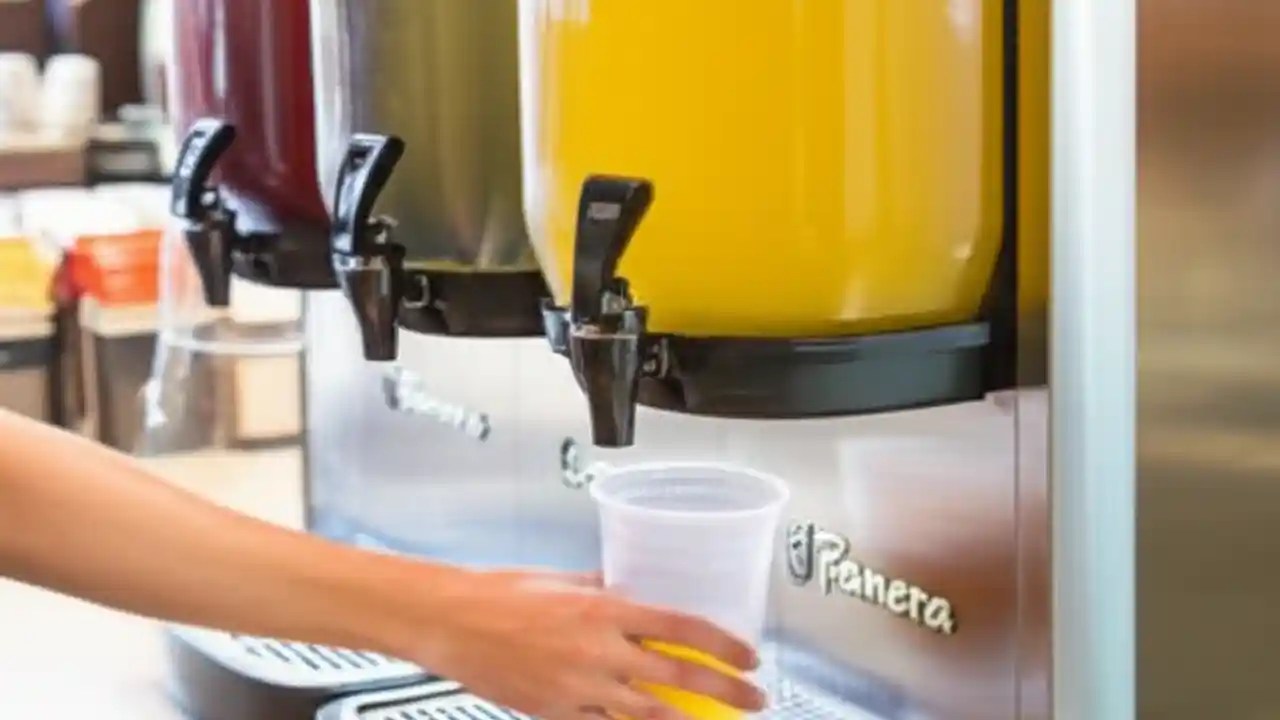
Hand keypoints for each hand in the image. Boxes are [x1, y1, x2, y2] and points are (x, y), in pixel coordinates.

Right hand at [409, 568, 766, 719]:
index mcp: (603, 609)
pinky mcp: (557, 712)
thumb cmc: (499, 593)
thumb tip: (631, 589)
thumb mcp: (562, 580)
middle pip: (677, 677)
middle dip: (724, 691)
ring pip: (648, 715)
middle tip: (753, 698)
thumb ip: (602, 588)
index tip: (748, 656)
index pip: (681, 628)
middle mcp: (597, 651)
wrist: (450, 621)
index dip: (722, 645)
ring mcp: (578, 688)